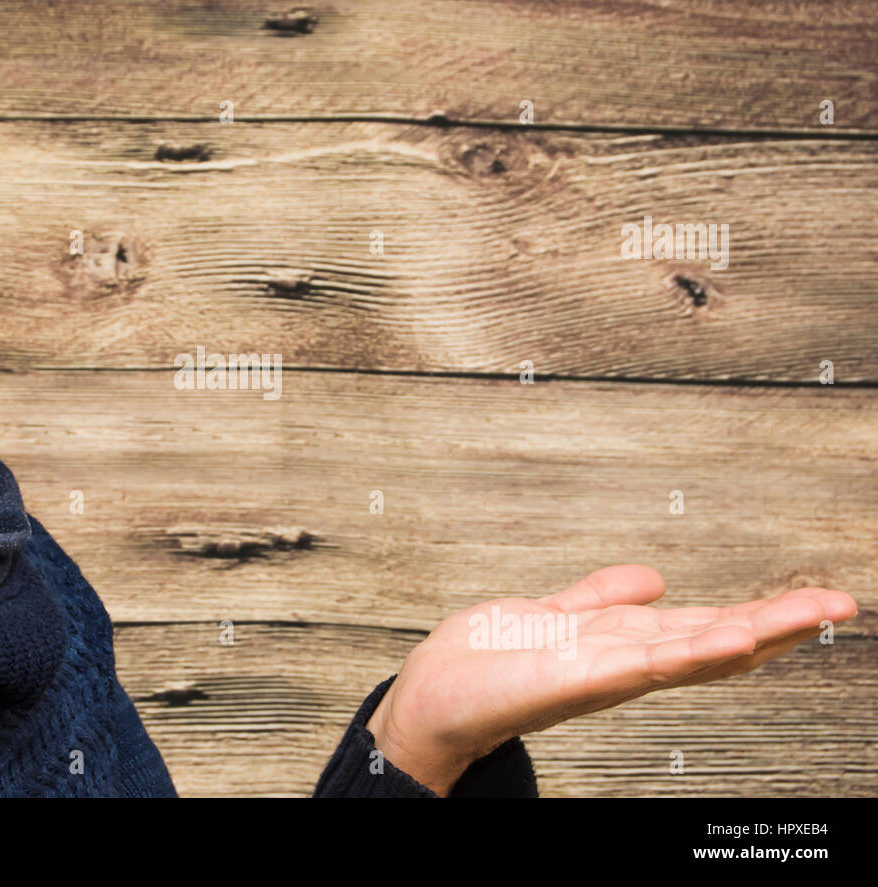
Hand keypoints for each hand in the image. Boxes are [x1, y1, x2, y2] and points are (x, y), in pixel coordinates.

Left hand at [364, 564, 858, 795]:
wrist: (433, 694)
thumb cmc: (488, 660)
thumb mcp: (555, 614)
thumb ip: (601, 597)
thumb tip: (654, 577)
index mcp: (621, 642)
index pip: (703, 624)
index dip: (760, 612)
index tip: (818, 598)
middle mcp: (621, 662)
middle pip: (709, 639)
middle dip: (774, 623)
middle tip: (840, 603)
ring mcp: (601, 675)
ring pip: (686, 653)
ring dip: (744, 635)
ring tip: (800, 619)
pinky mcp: (572, 681)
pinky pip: (635, 667)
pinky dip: (680, 654)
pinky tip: (722, 641)